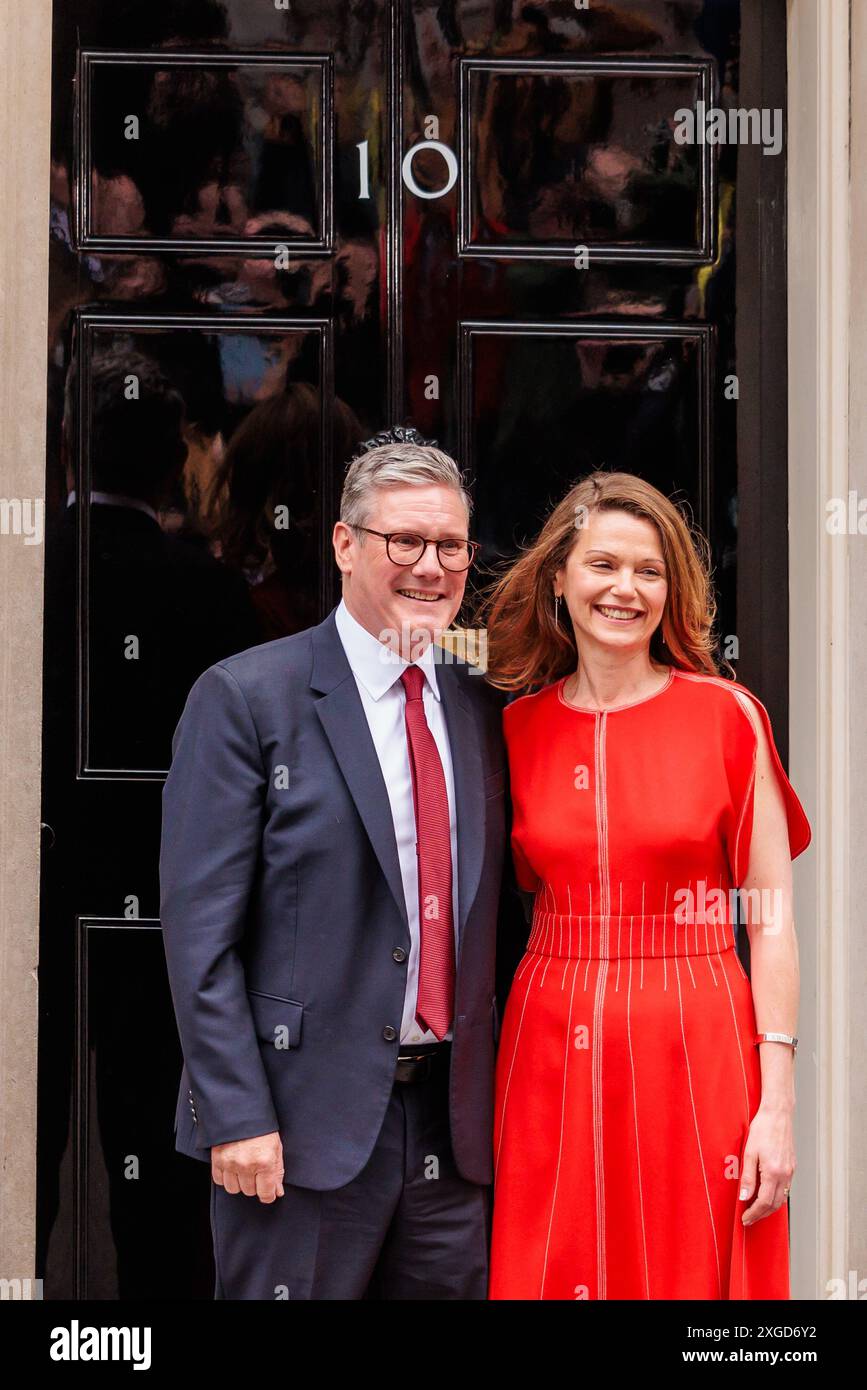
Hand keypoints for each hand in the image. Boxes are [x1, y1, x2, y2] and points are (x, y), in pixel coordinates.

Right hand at [211, 1132, 284, 1203]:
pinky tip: (232, 1167)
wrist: (241, 1109)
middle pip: (249, 1191)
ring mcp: (230, 1163)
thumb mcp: (276, 1147)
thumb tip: (277, 1192)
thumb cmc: (262, 1127)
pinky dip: (225, 1177)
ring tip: (243, 1169)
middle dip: (255, 1184)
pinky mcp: (217, 1159)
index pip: (265, 1193)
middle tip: (256, 1170)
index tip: (268, 1192)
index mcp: (265, 1161)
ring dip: (239, 1182)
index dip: (268, 1195)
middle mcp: (246, 1165)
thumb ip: (277, 1171)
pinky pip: (219, 1180)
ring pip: (233, 1189)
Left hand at [739, 1105, 794, 1225]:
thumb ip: (748, 1177)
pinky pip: (785, 1189)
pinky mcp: (792, 1167)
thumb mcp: (749, 1153)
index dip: (753, 1213)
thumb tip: (744, 1198)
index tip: (744, 1219)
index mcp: (773, 1172)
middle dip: (761, 1215)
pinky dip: (776, 1198)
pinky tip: (767, 1196)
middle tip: (748, 1220)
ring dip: (769, 1208)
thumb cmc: (762, 1130)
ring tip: (756, 1211)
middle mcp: (785, 1175)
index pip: (763, 1202)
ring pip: (781, 1199)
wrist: (778, 1114)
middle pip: (774, 1205)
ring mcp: (791, 1172)